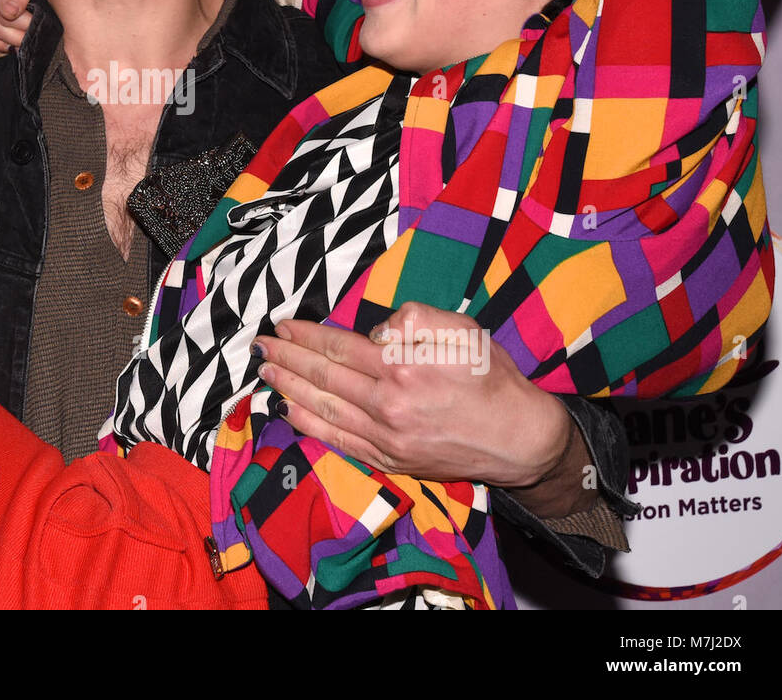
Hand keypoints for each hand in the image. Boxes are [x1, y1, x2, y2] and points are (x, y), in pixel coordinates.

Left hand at [254, 303, 568, 488]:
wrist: (521, 438)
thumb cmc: (492, 377)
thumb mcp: (461, 329)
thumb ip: (413, 320)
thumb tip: (375, 331)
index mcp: (403, 367)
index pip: (340, 347)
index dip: (306, 336)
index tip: (283, 325)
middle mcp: (389, 405)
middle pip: (325, 377)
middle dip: (287, 358)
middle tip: (260, 345)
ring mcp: (387, 437)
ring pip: (325, 409)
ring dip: (289, 389)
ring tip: (266, 372)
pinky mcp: (391, 460)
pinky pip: (339, 441)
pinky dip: (310, 426)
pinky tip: (289, 412)